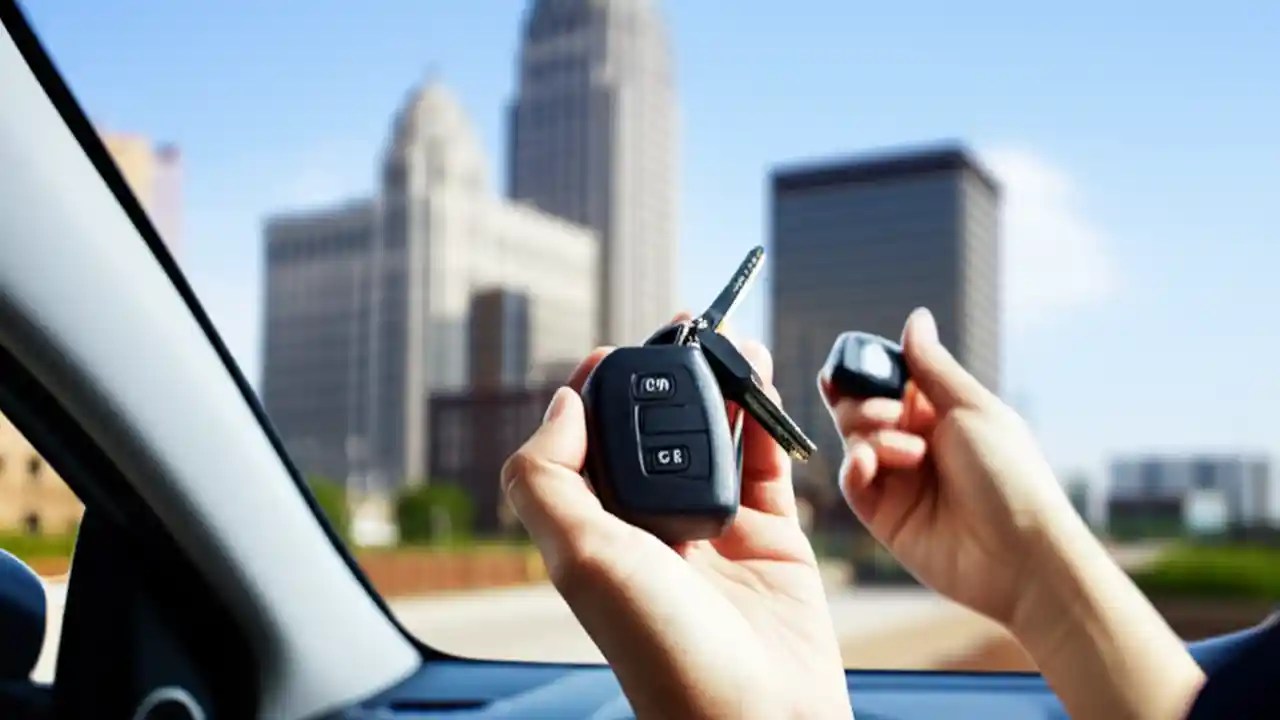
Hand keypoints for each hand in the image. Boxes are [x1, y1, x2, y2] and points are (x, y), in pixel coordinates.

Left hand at [502, 329, 850, 719]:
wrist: (761, 719)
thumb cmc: (666, 655)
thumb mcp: (583, 560)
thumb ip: (551, 478)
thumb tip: (562, 402)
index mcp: (596, 533)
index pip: (587, 445)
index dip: (598, 393)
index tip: (617, 349)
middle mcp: (650, 529)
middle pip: (654, 434)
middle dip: (667, 380)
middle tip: (685, 330)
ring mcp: (712, 531)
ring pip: (713, 440)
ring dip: (721, 389)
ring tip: (732, 344)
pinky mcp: (769, 539)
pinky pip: (766, 465)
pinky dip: (767, 421)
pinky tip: (765, 383)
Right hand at [823, 307, 1202, 719]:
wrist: (1021, 555)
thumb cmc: (1010, 476)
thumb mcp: (971, 409)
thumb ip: (930, 367)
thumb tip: (916, 318)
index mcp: (940, 414)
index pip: (888, 383)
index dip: (864, 372)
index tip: (844, 366)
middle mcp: (916, 444)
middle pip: (861, 410)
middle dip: (862, 403)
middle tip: (887, 413)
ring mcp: (899, 481)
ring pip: (854, 442)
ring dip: (870, 435)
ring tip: (906, 450)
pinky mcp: (885, 517)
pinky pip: (853, 482)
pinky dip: (856, 467)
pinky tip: (872, 464)